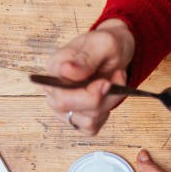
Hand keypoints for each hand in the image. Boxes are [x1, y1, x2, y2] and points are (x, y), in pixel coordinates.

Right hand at [42, 19, 134, 135]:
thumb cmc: (106, 46)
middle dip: (99, 100)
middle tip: (111, 82)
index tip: (106, 83)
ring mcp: (65, 107)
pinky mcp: (78, 118)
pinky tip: (108, 97)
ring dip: (107, 104)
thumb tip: (66, 70)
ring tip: (114, 82)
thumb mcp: (103, 44)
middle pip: (70, 109)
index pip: (59, 93)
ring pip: (86, 120)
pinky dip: (105, 113)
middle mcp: (55, 90)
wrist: (115, 54)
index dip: (86, 94)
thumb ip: (86, 58)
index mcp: (55, 69)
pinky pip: (91, 127)